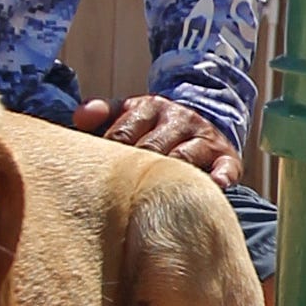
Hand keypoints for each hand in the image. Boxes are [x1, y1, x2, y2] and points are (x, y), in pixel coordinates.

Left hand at [72, 94, 241, 186]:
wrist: (204, 120)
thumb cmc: (155, 127)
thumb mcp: (130, 112)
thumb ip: (102, 113)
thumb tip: (78, 119)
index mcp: (151, 107)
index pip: (123, 133)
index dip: (109, 156)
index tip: (97, 178)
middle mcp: (179, 118)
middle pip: (152, 147)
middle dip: (135, 169)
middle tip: (120, 194)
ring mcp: (205, 137)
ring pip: (185, 157)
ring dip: (170, 175)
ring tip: (155, 198)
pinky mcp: (227, 156)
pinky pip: (226, 168)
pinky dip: (220, 177)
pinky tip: (214, 187)